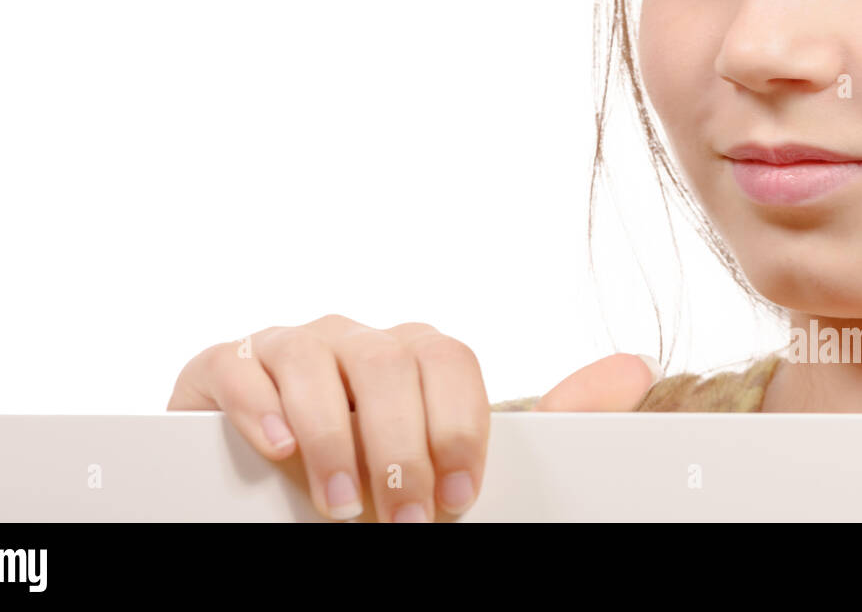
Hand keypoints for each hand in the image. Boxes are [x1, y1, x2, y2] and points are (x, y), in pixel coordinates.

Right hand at [168, 312, 662, 520]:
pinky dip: (259, 406)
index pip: (449, 362)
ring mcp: (290, 346)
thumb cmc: (372, 460)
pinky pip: (241, 364)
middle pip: (387, 364)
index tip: (460, 500)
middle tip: (404, 521)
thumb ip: (548, 415)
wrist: (270, 471)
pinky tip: (277, 448)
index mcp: (413, 354)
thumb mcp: (455, 449)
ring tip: (340, 510)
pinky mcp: (227, 363)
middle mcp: (356, 340)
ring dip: (333, 441)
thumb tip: (634, 368)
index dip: (459, 428)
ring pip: (315, 361)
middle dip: (400, 448)